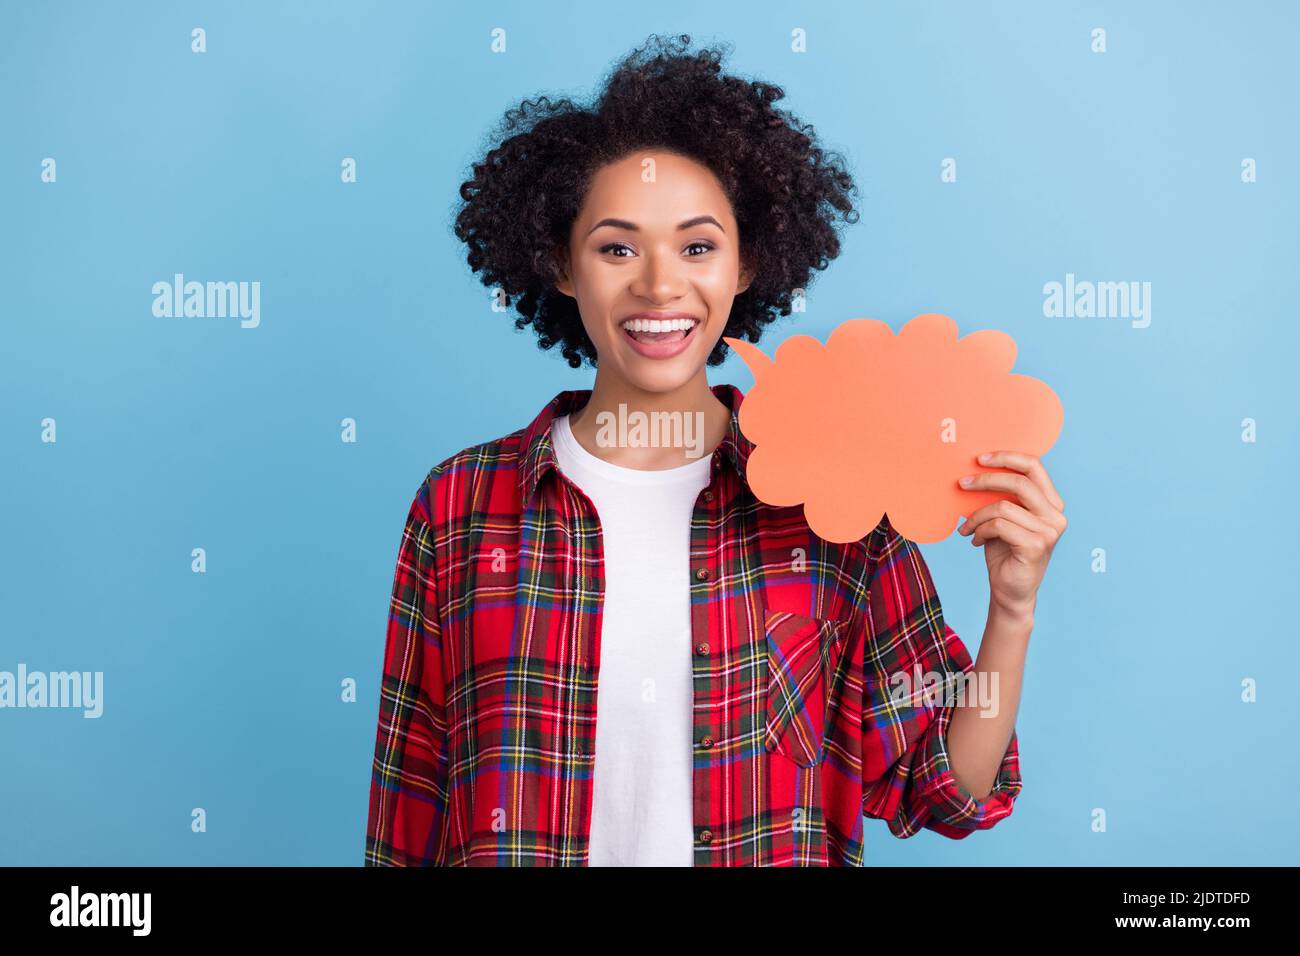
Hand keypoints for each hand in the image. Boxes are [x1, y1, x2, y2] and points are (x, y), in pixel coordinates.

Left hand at [956, 451, 1065, 619]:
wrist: (1010, 591)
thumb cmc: (1005, 551)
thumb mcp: (1003, 518)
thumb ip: (1002, 496)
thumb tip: (975, 470)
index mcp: (1051, 503)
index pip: (1035, 467)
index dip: (1007, 457)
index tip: (980, 459)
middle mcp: (1056, 515)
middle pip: (1019, 482)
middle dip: (986, 479)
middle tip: (962, 483)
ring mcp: (1049, 531)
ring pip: (1002, 506)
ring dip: (976, 516)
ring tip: (967, 528)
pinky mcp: (1036, 545)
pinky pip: (998, 525)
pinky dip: (979, 530)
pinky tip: (974, 540)